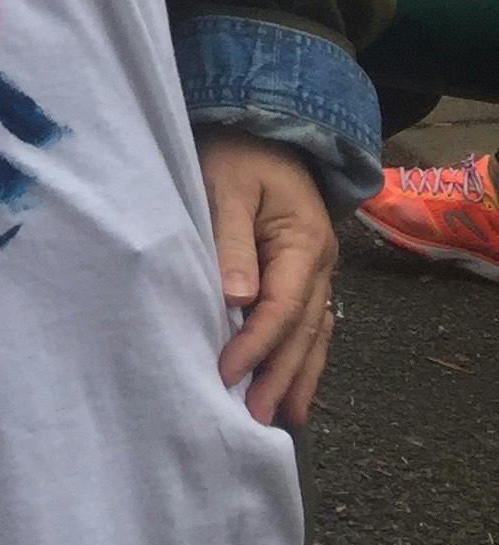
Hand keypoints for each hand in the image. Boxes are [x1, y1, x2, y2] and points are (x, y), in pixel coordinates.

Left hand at [200, 132, 337, 429]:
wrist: (261, 127)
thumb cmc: (235, 155)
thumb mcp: (225, 187)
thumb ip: (231, 241)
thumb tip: (237, 299)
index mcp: (304, 241)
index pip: (280, 306)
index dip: (254, 344)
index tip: (224, 373)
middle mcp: (320, 263)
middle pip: (302, 329)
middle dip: (279, 375)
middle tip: (256, 416)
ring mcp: (317, 270)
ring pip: (312, 332)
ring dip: (297, 375)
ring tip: (282, 417)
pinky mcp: (305, 273)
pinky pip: (310, 323)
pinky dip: (303, 356)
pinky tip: (296, 388)